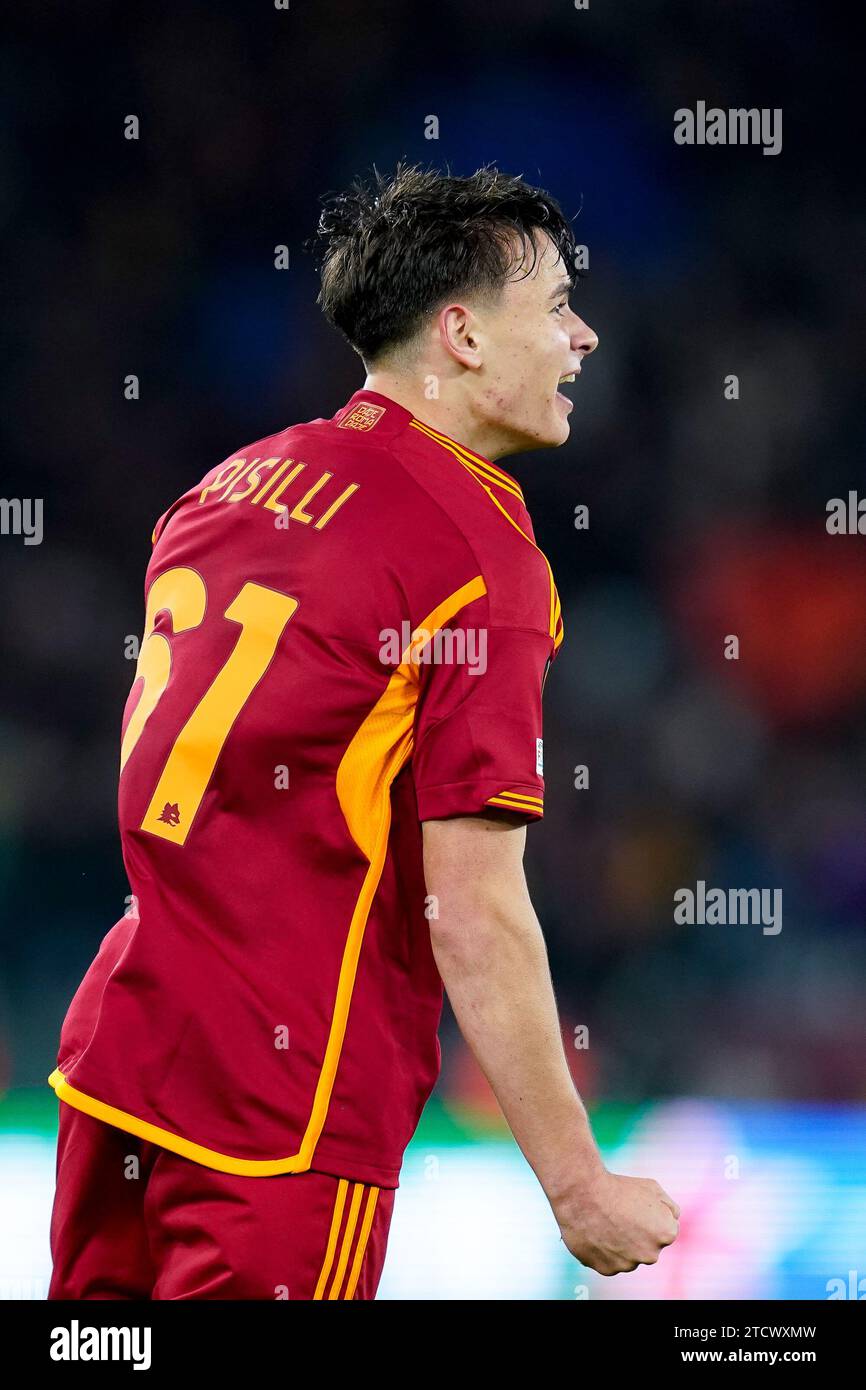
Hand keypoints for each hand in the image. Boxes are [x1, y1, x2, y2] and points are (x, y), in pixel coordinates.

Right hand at [556, 1168, 679, 1275]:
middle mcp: (651, 1255)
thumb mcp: (653, 1187)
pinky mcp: (607, 1270)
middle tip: (619, 1214)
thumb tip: (672, 1220)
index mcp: (666, 1234)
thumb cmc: (618, 1187)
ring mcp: (628, 1265)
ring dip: (620, 1244)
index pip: (663, 1230)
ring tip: (605, 1222)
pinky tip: (596, 1232)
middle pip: (646, 1245)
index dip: (648, 1216)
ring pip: (627, 1255)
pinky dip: (604, 1251)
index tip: (633, 1206)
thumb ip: (670, 1208)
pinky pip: (609, 1262)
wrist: (583, 1192)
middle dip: (636, 1233)